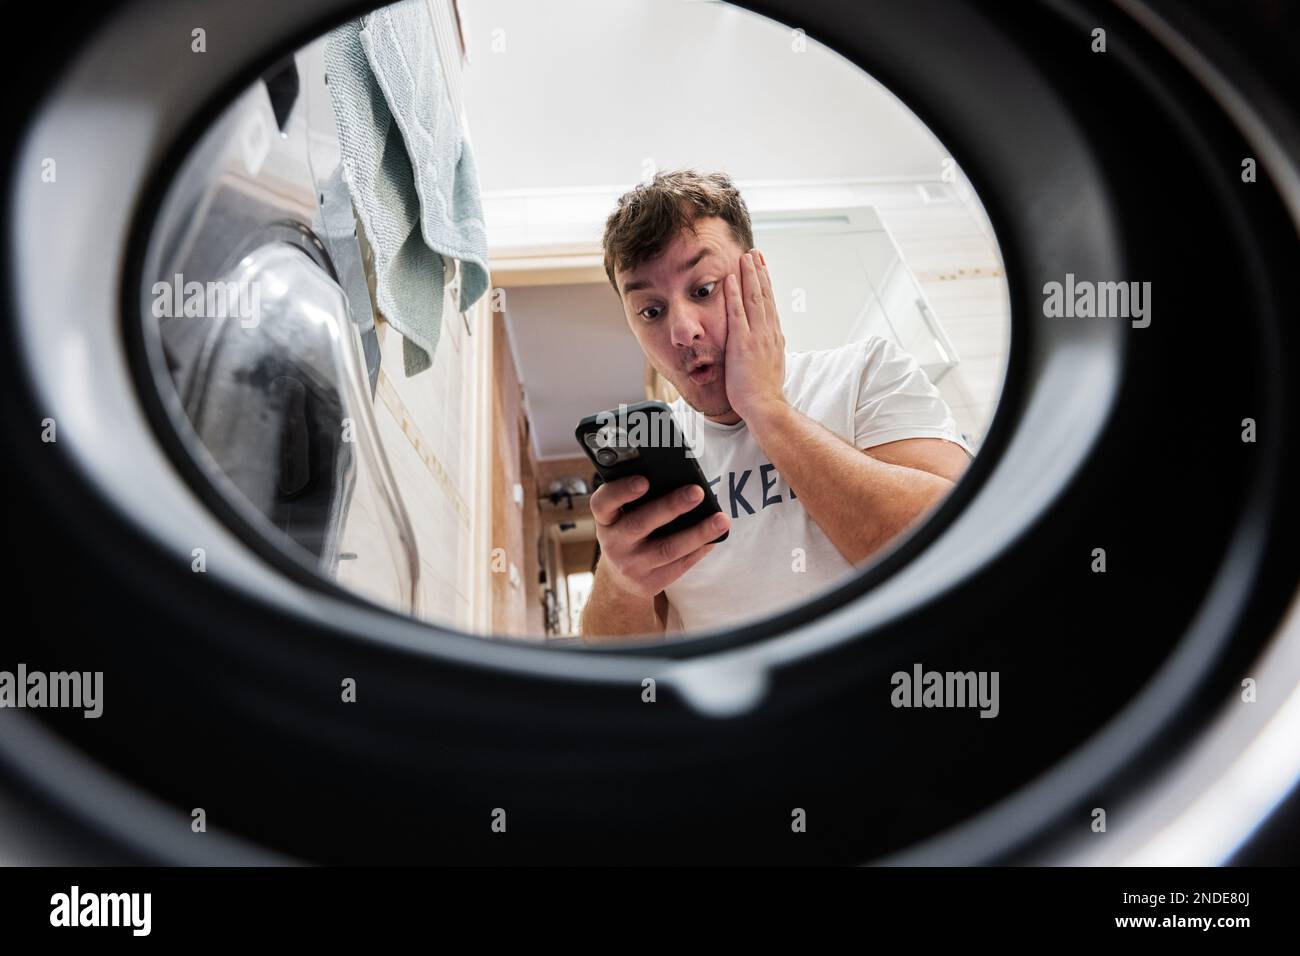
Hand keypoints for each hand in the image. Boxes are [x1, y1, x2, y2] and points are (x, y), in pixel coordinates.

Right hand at [589, 476, 730, 599]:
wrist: (621, 576)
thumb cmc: (628, 531)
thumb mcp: (622, 515)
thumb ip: (639, 499)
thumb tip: (680, 481)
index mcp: (605, 519)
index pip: (603, 503)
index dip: (621, 491)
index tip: (643, 481)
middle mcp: (613, 543)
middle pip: (641, 524)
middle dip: (671, 506)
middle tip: (697, 492)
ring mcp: (631, 566)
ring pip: (668, 549)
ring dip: (697, 533)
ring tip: (721, 520)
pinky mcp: (649, 583)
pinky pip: (680, 565)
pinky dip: (699, 550)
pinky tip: (714, 537)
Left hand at [722, 249, 786, 422]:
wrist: (764, 405)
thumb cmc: (764, 392)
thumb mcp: (771, 364)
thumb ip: (770, 349)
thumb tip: (772, 341)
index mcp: (774, 337)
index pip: (770, 304)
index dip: (766, 284)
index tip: (762, 268)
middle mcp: (768, 332)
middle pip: (765, 295)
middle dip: (759, 272)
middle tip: (755, 253)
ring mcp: (756, 336)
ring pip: (754, 298)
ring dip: (749, 275)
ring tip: (746, 257)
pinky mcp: (743, 343)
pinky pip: (738, 312)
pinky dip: (734, 294)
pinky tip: (730, 279)